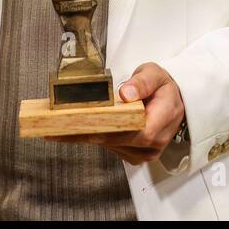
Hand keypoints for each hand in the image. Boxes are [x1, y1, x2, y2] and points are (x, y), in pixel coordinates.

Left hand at [45, 62, 185, 164]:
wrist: (172, 101)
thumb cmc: (163, 87)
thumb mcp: (155, 74)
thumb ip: (142, 82)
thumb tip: (126, 93)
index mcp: (163, 119)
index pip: (134, 131)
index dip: (106, 130)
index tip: (82, 125)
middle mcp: (154, 141)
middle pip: (116, 141)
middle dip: (86, 133)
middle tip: (55, 129)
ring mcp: (144, 151)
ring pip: (111, 147)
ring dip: (86, 138)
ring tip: (57, 130)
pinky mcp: (134, 154)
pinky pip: (111, 148)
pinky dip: (93, 139)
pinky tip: (75, 131)